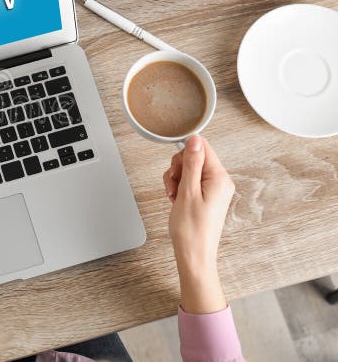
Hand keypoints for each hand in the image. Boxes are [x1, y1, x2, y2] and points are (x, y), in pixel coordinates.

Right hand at [163, 135, 234, 313]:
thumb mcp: (187, 192)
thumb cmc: (191, 230)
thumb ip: (191, 164)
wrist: (194, 254)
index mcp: (219, 178)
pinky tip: (176, 199)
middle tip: (173, 186)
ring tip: (174, 196)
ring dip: (176, 179)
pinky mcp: (207, 196)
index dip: (184, 155)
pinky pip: (190, 181)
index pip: (202, 147)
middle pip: (194, 157)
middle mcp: (220, 181)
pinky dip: (179, 188)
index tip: (176, 170)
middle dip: (178, 168)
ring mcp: (214, 189)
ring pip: (189, 169)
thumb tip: (194, 140)